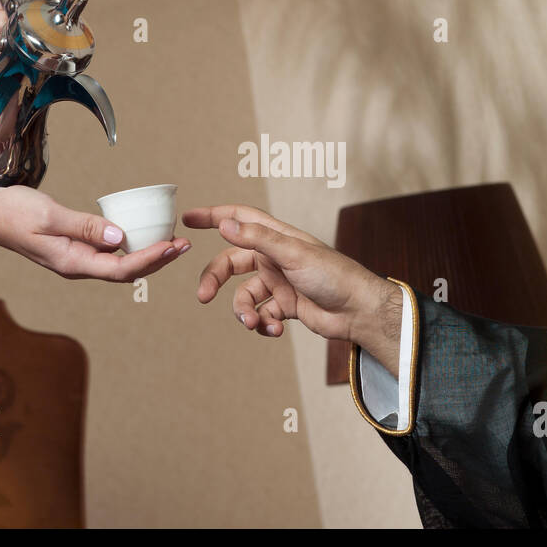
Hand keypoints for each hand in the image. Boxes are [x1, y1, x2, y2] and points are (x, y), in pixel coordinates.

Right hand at [0, 185, 190, 281]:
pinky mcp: (72, 249)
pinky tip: (140, 233)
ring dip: (146, 253)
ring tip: (172, 241)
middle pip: (126, 270)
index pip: (123, 269)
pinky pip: (107, 252)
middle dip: (158, 259)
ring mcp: (75, 259)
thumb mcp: (51, 216)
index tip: (174, 246)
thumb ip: (87, 227)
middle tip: (184, 244)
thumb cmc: (13, 213)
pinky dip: (129, 245)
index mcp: (73, 263)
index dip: (152, 259)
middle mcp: (77, 266)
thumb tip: (122, 238)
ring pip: (118, 263)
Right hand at [183, 204, 402, 373]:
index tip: (187, 218)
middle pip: (231, 263)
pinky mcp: (285, 306)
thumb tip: (225, 224)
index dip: (213, 216)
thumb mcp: (293, 254)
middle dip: (215, 279)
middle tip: (203, 296)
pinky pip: (261, 314)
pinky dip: (263, 324)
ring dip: (243, 311)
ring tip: (253, 323)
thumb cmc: (334, 276)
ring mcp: (279, 282)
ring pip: (244, 296)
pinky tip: (275, 330)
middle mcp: (274, 257)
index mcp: (277, 237)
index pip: (239, 218)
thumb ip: (258, 239)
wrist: (360, 311)